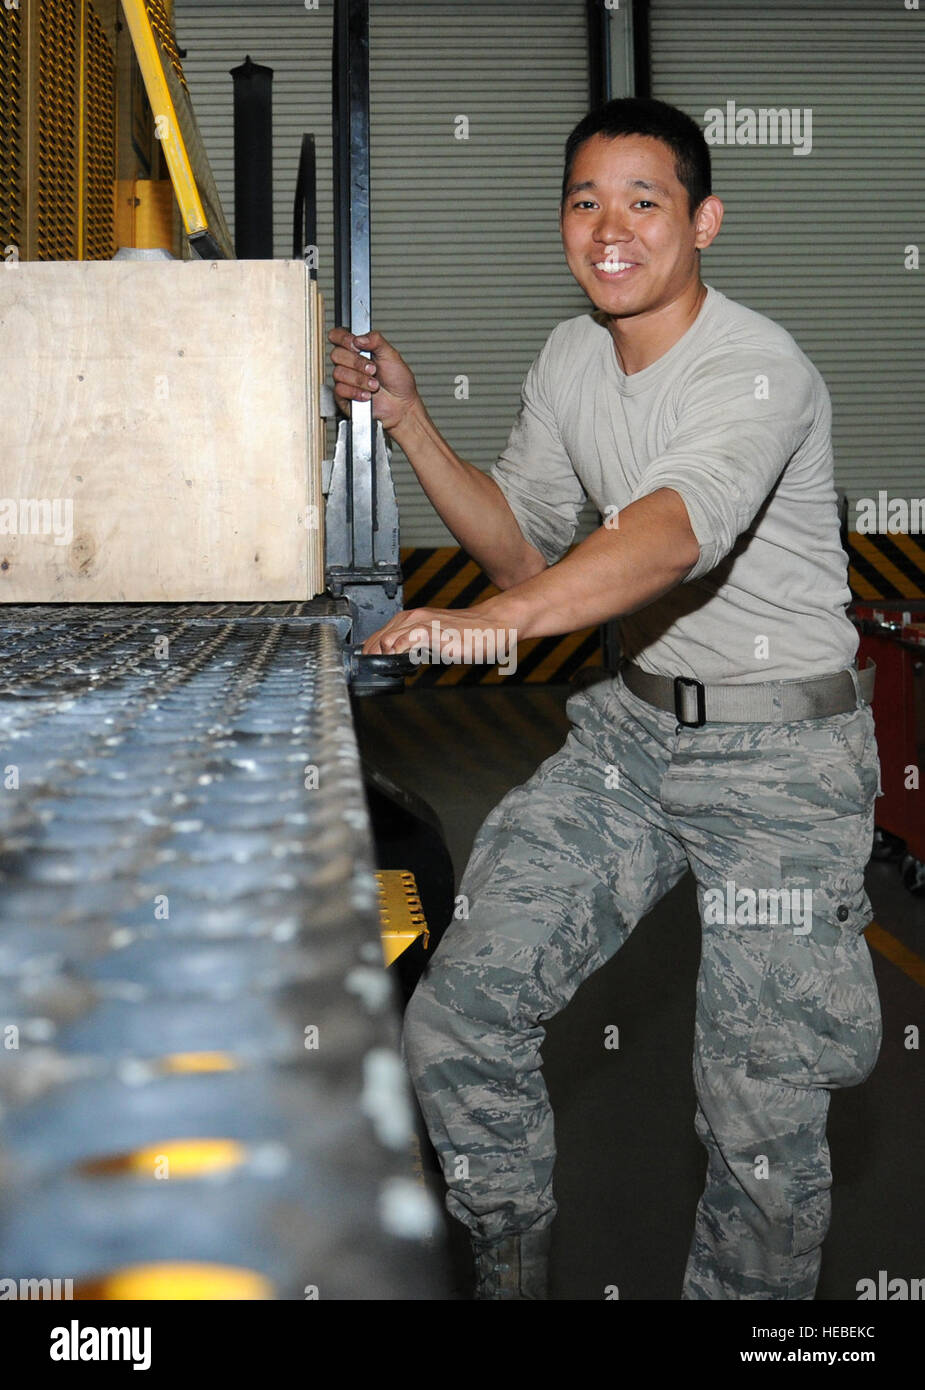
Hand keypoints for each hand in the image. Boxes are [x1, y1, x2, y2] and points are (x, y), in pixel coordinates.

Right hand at [328, 327, 420, 431]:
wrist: (401, 405)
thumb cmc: (398, 381)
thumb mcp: (391, 355)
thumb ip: (376, 340)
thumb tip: (359, 338)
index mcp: (358, 349)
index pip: (338, 336)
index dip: (343, 338)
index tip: (356, 345)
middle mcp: (349, 363)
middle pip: (336, 354)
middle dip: (357, 363)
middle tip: (373, 369)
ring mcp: (345, 379)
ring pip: (338, 373)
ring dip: (360, 380)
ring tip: (374, 385)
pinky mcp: (343, 396)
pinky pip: (340, 390)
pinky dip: (356, 392)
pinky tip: (366, 395)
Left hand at [362, 605, 521, 676]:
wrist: (494, 624)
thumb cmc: (469, 633)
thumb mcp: (436, 638)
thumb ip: (418, 645)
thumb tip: (401, 660)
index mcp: (412, 619)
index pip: (378, 636)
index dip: (370, 654)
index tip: (373, 669)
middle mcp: (414, 618)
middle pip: (377, 639)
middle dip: (372, 659)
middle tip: (379, 674)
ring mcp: (424, 624)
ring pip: (387, 639)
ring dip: (383, 658)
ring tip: (390, 672)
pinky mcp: (435, 633)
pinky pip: (407, 641)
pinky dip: (400, 653)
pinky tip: (404, 665)